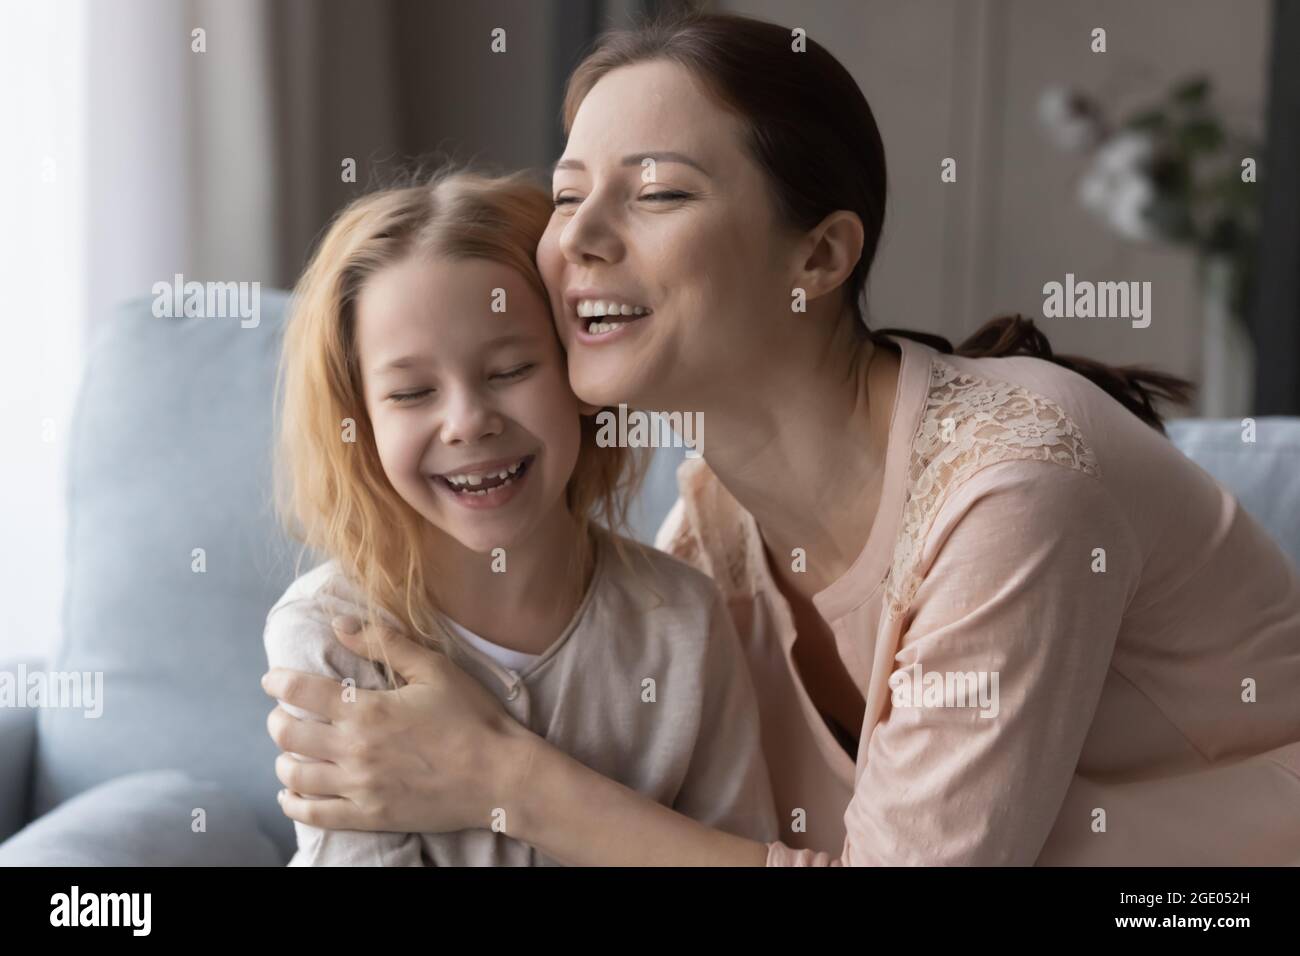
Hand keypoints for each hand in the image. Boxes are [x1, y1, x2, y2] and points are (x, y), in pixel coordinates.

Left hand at [261, 617, 536, 834]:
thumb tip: (340, 624)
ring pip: (296, 776)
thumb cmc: (471, 717)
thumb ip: (385, 644)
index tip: (272, 680)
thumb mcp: (434, 669)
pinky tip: (292, 794)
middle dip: (278, 721)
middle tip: (283, 715)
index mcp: (367, 709)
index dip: (278, 682)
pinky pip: (315, 815)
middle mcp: (354, 749)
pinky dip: (294, 803)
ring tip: (291, 751)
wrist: (500, 776)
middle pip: (289, 735)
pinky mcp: (370, 816)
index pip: (301, 692)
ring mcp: (359, 787)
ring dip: (284, 760)